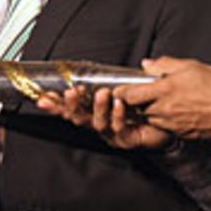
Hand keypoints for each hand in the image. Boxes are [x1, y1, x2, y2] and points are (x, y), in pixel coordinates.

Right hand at [39, 87, 178, 149]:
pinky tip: (119, 104)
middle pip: (78, 118)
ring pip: (96, 123)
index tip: (44, 98)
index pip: (70, 108)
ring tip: (103, 94)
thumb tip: (91, 70)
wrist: (165, 122)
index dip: (56, 105)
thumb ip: (107, 80)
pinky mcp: (125, 140)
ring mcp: (111, 134)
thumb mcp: (120, 88)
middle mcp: (99, 123)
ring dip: (98, 107)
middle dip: (72, 105)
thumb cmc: (142, 105)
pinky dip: (117, 116)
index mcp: (94, 111)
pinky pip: (117, 129)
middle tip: (72, 92)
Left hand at [113, 56, 210, 139]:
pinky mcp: (181, 133)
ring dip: (151, 112)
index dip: (121, 93)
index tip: (119, 90)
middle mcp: (165, 109)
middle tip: (141, 95)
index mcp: (164, 90)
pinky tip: (176, 112)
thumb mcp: (190, 65)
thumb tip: (147, 64)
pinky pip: (166, 127)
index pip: (130, 95)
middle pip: (138, 109)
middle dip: (137, 103)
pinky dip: (165, 121)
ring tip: (162, 102)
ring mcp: (172, 123)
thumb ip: (164, 64)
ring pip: (151, 119)